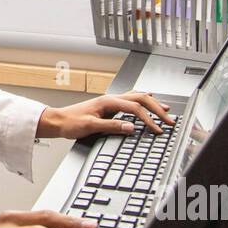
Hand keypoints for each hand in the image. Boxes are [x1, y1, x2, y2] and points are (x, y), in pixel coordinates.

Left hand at [35, 91, 174, 139]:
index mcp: (109, 102)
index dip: (149, 119)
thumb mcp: (91, 127)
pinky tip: (147, 102)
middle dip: (157, 109)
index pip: (136, 109)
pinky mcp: (109, 106)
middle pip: (141, 99)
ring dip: (152, 104)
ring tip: (165, 110)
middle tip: (169, 120)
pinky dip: (142, 101)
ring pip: (137, 97)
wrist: (57, 121)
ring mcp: (110, 101)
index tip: (158, 129)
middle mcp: (111, 99)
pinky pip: (131, 100)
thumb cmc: (71, 123)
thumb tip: (131, 128)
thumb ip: (112, 126)